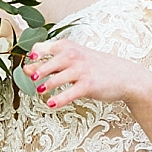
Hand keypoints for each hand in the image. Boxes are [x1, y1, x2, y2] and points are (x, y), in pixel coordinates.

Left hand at [24, 37, 149, 111]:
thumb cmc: (97, 67)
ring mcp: (81, 70)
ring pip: (56, 79)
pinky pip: (69, 93)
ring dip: (46, 86)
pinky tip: (51, 104)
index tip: (29, 64)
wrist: (125, 76)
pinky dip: (58, 100)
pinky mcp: (88, 85)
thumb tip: (26, 68)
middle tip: (32, 80)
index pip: (42, 48)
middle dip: (37, 73)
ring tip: (41, 92)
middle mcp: (73, 56)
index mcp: (68, 47)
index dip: (33, 56)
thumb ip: (51, 63)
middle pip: (47, 64)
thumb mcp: (74, 60)